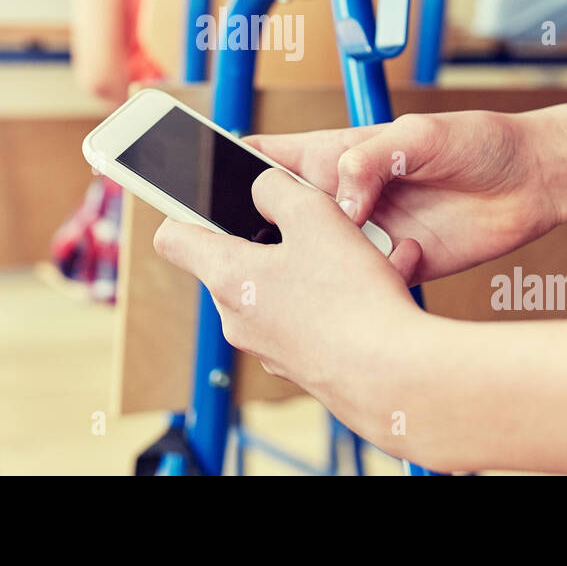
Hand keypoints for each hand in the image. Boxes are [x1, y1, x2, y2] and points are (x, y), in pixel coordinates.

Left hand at [153, 168, 422, 414]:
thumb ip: (277, 189)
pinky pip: (313, 318)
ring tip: (364, 251)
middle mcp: (238, 318)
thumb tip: (263, 189)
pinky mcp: (303, 366)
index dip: (187, 210)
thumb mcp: (313, 214)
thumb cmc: (349, 299)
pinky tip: (383, 283)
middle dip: (275, 236)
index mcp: (227, 276)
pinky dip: (339, 297)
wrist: (393, 377)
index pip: (173, 238)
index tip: (210, 199)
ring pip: (285, 287)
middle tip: (316, 222)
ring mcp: (269, 348)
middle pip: (238, 260)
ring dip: (317, 264)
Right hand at [248, 111, 566, 283]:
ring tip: (341, 262)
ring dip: (321, 268)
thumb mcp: (421, 135)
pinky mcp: (393, 268)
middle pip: (280, 218)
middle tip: (267, 247)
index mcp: (336, 155)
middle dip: (263, 235)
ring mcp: (365, 236)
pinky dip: (373, 284)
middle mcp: (343, 197)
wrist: (534, 183)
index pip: (267, 159)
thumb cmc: (478, 142)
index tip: (201, 187)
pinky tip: (401, 265)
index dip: (227, 168)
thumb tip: (341, 200)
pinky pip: (365, 285)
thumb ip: (372, 158)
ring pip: (319, 260)